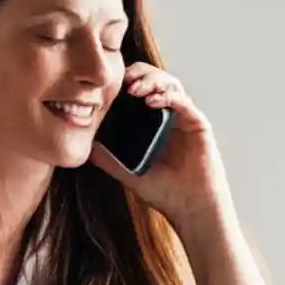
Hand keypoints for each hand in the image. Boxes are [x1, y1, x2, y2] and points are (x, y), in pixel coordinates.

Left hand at [89, 62, 232, 226]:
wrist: (191, 209)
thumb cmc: (166, 192)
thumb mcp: (129, 173)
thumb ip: (109, 159)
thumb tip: (85, 147)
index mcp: (154, 123)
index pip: (141, 90)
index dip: (127, 81)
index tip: (110, 85)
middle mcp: (170, 116)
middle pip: (156, 80)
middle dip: (140, 74)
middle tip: (124, 81)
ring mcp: (185, 119)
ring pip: (171, 85)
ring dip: (153, 81)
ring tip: (136, 88)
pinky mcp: (199, 125)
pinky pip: (185, 103)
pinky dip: (169, 97)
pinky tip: (152, 101)